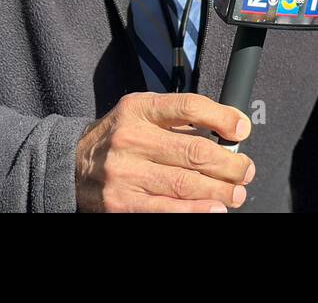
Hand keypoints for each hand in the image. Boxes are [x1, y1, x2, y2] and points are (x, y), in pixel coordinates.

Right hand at [75, 92, 253, 211]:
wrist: (72, 164)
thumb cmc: (119, 136)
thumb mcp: (143, 113)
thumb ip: (180, 121)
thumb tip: (228, 133)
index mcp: (140, 108)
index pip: (189, 107)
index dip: (222, 118)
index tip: (242, 129)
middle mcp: (131, 138)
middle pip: (193, 151)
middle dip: (229, 164)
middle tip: (245, 171)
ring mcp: (124, 173)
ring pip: (184, 184)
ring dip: (219, 191)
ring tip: (236, 194)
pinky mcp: (121, 203)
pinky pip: (165, 209)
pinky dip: (195, 211)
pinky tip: (213, 210)